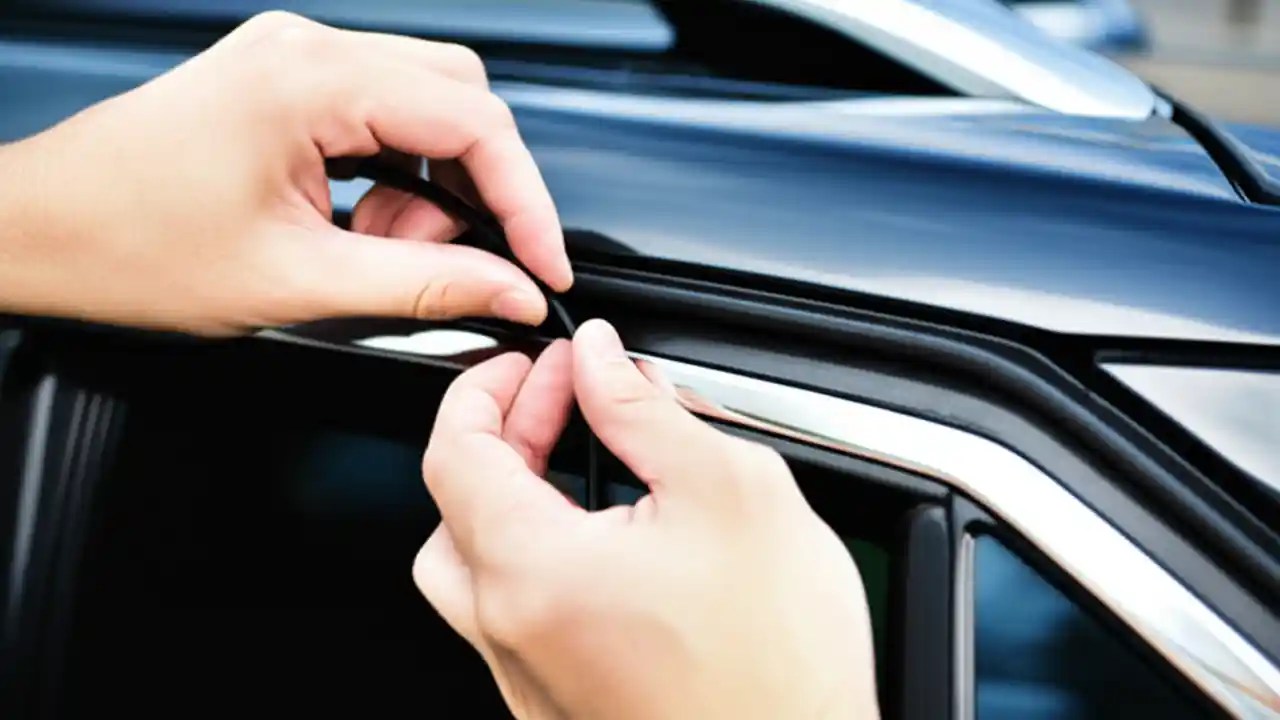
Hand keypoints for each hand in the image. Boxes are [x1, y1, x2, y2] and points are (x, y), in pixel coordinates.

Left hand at [0, 11, 569, 335]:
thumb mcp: (299, 283)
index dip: (525, 200)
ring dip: (429, 186)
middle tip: (459, 257)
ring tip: (378, 247)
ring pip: (424, 107)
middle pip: (460, 99)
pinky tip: (359, 224)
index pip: (473, 122)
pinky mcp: (285, 84)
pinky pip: (380, 116)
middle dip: (479, 187)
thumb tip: (509, 288)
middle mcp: (307, 50)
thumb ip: (424, 284)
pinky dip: (392, 176)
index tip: (543, 261)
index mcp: (311, 82)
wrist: (39, 232)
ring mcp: (294, 60)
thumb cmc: (131, 245)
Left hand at [413, 319, 879, 719]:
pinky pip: (519, 619)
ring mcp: (531, 682)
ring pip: (479, 571)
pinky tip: (610, 543)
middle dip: (502, 437)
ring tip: (579, 467)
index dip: (486, 388)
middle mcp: (512, 635)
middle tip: (565, 402)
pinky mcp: (561, 709)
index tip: (533, 364)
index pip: (455, 452)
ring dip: (513, 502)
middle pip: (451, 512)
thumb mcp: (729, 493)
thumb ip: (644, 412)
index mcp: (534, 572)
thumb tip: (600, 361)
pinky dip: (542, 561)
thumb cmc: (780, 665)